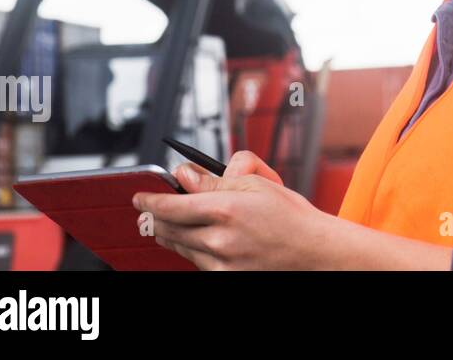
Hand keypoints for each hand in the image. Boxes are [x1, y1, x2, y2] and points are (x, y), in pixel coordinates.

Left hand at [132, 152, 329, 269]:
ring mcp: (220, 263)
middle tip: (148, 211)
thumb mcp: (257, 184)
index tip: (138, 197)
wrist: (313, 252)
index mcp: (226, 209)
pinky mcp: (224, 277)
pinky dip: (192, 248)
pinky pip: (196, 261)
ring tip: (173, 223)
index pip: (170, 206)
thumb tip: (184, 175)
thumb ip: (216, 179)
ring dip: (171, 233)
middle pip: (168, 229)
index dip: (149, 201)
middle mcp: (219, 239)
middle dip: (155, 218)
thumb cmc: (290, 216)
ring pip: (179, 246)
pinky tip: (200, 239)